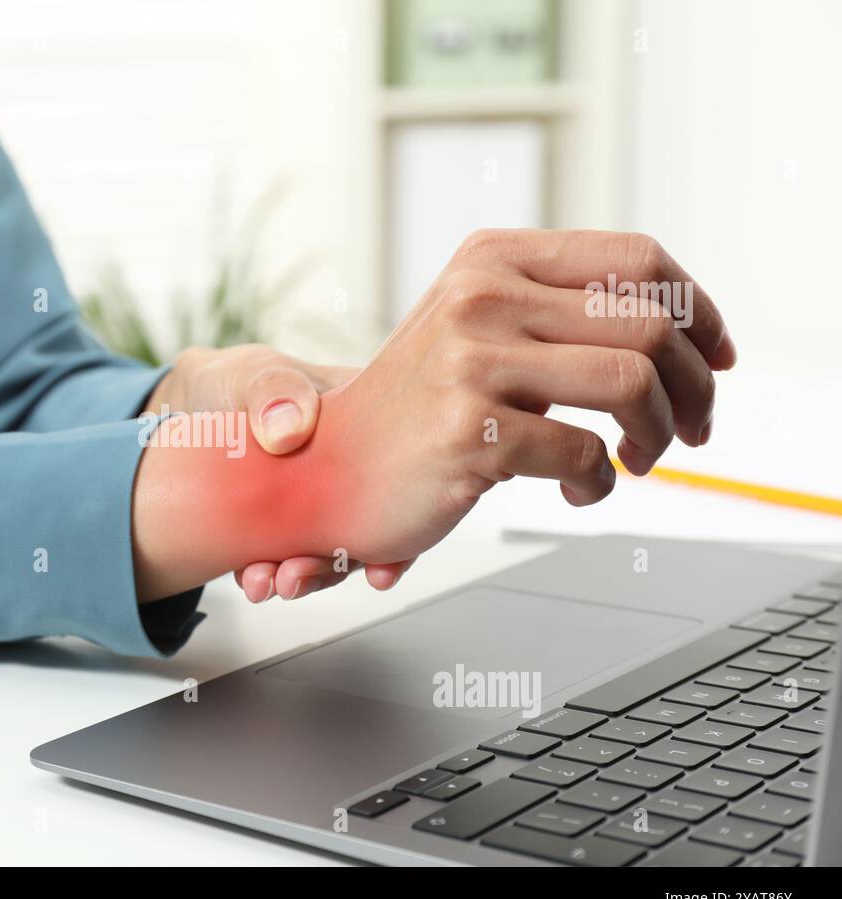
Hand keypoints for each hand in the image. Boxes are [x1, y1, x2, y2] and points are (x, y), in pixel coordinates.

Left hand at [146, 345, 408, 600]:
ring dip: (300, 577)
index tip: (379, 570)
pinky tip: (251, 581)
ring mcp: (320, 504)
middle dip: (335, 566)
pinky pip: (286, 557)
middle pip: (366, 530)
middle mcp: (351, 471)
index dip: (402, 535)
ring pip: (326, 549)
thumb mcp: (254, 373)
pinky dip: (269, 575)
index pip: (402, 481)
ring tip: (264, 584)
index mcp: (367, 426)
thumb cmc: (235, 381)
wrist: (188, 407)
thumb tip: (289, 431)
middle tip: (295, 577)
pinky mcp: (285, 526)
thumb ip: (275, 390)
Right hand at [310, 228, 734, 565]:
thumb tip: (685, 324)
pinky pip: (583, 455)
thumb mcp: (480, 326)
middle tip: (693, 427)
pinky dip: (597, 484)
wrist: (327, 464)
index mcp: (493, 258)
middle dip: (695, 386)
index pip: (638, 260)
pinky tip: (579, 491)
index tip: (718, 357)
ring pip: (632, 381)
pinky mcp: (470, 431)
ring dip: (657, 434)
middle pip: (651, 322)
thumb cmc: (417, 404)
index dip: (699, 310)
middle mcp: (481, 295)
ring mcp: (472, 360)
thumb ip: (560, 308)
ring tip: (638, 460)